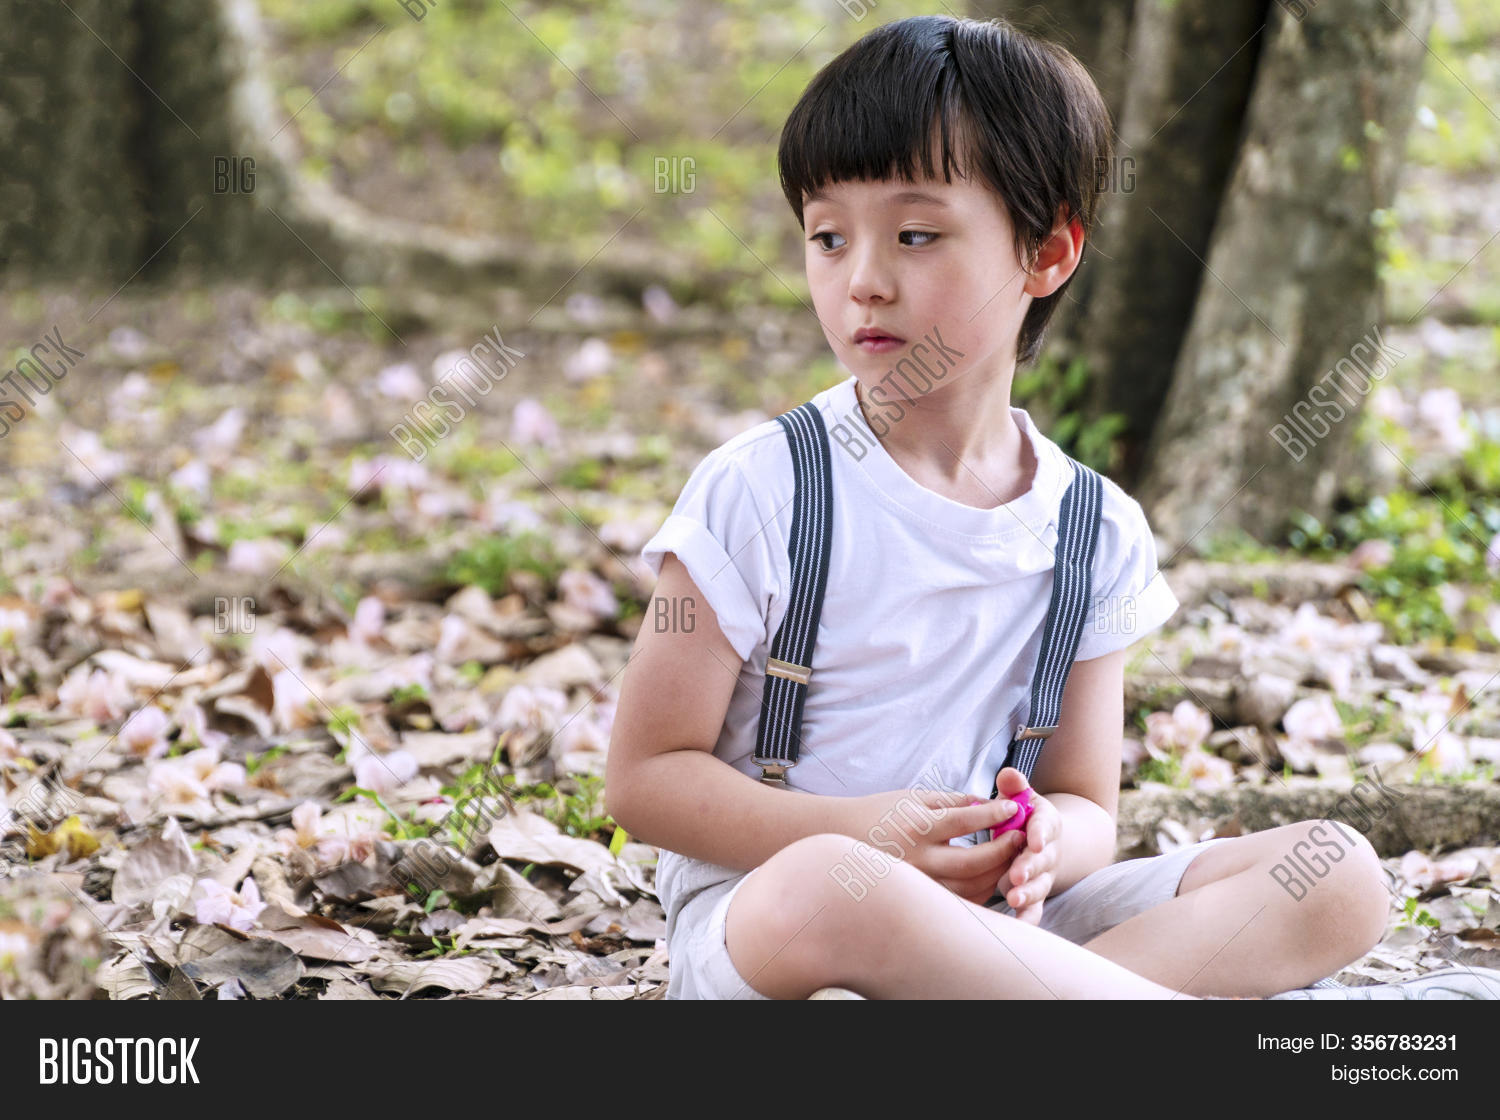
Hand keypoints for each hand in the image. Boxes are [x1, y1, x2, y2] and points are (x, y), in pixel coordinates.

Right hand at [846, 787, 1030, 905]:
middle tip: (1020, 837)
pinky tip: (990, 876)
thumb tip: (991, 805)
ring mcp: (919, 884)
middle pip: (973, 861)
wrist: (842, 837)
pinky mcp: (919, 899)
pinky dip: (980, 891)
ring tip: (1011, 856)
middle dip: (1003, 849)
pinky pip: (959, 902)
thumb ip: (953, 801)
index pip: (964, 820)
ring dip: (997, 872)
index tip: (1014, 808)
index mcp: (916, 827)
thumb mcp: (915, 798)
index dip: (993, 814)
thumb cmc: (882, 812)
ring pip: (970, 886)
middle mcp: (917, 859)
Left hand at [992, 767, 1060, 924]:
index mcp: (1044, 824)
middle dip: (1029, 868)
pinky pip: (1035, 908)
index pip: (1044, 827)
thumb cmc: (1023, 815)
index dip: (1039, 834)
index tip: (1033, 841)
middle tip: (1016, 876)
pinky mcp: (1035, 893)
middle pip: (1041, 860)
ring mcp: (1043, 875)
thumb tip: (1008, 775)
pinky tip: (1018, 927)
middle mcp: (1048, 852)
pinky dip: (1028, 918)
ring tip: (1013, 899)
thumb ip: (1014, 786)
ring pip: (1039, 886)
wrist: (1045, 840)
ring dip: (1028, 894)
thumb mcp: (1021, 797)